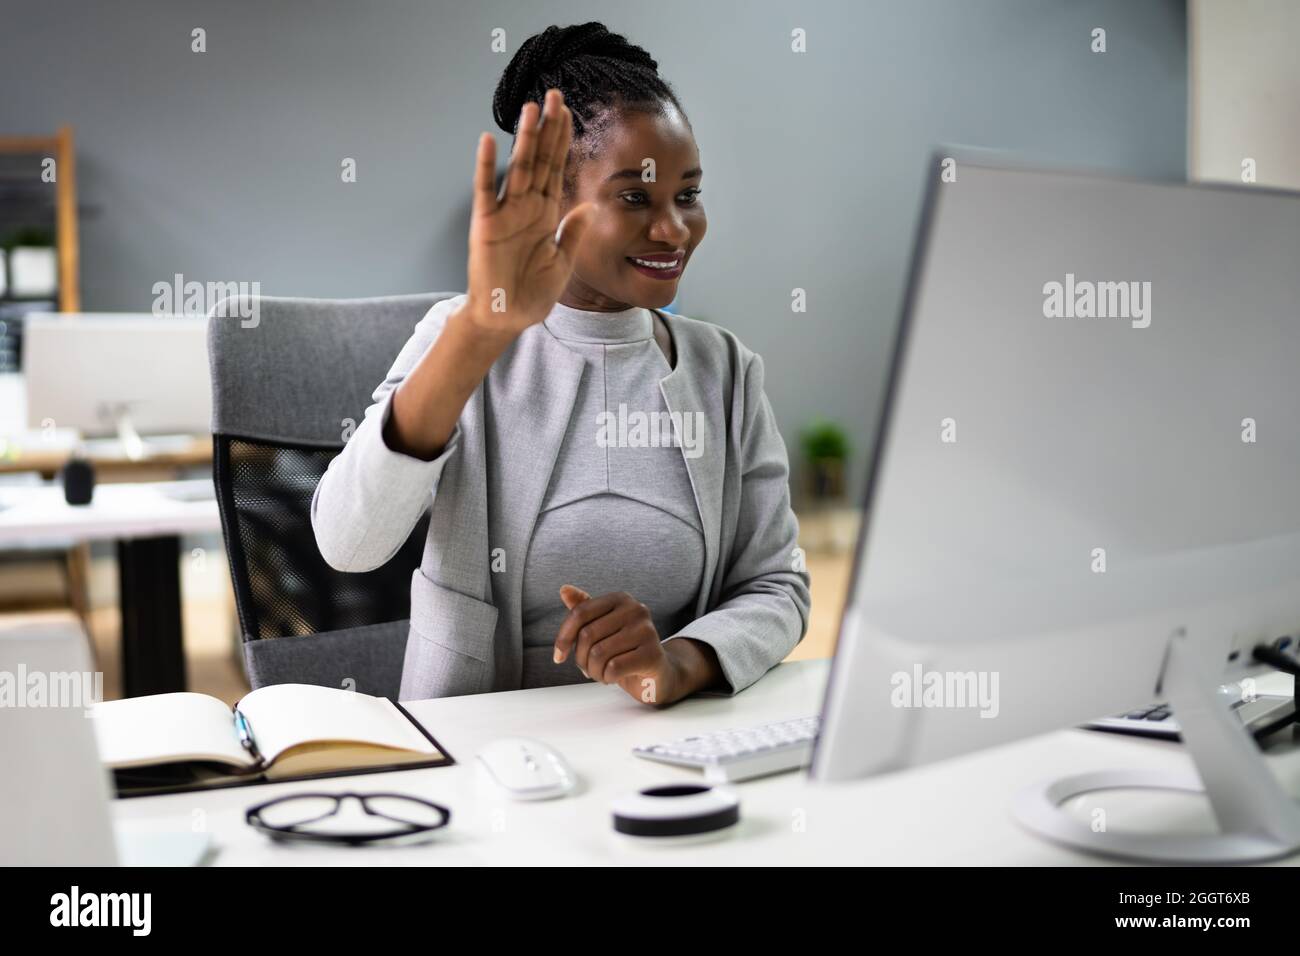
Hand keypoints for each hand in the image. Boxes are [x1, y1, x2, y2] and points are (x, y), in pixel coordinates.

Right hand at [465, 88, 595, 340]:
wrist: (506, 318)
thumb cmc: (532, 293)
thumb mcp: (564, 261)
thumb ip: (574, 232)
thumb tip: (590, 205)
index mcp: (545, 213)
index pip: (556, 169)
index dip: (562, 141)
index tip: (569, 113)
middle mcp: (525, 207)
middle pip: (539, 159)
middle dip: (548, 128)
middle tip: (555, 94)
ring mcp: (505, 213)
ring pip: (517, 168)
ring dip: (524, 138)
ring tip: (532, 108)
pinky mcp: (485, 224)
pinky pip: (485, 191)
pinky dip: (485, 166)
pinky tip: (487, 141)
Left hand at [553, 586, 683, 705]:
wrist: (656, 675)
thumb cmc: (625, 650)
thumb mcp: (602, 628)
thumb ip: (584, 609)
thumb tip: (564, 589)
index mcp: (621, 599)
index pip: (580, 613)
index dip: (563, 637)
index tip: (558, 656)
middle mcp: (636, 610)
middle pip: (587, 635)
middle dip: (581, 659)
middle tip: (587, 668)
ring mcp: (647, 631)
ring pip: (599, 653)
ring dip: (593, 671)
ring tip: (601, 673)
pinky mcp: (652, 654)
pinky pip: (613, 668)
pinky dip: (607, 678)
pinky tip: (613, 678)